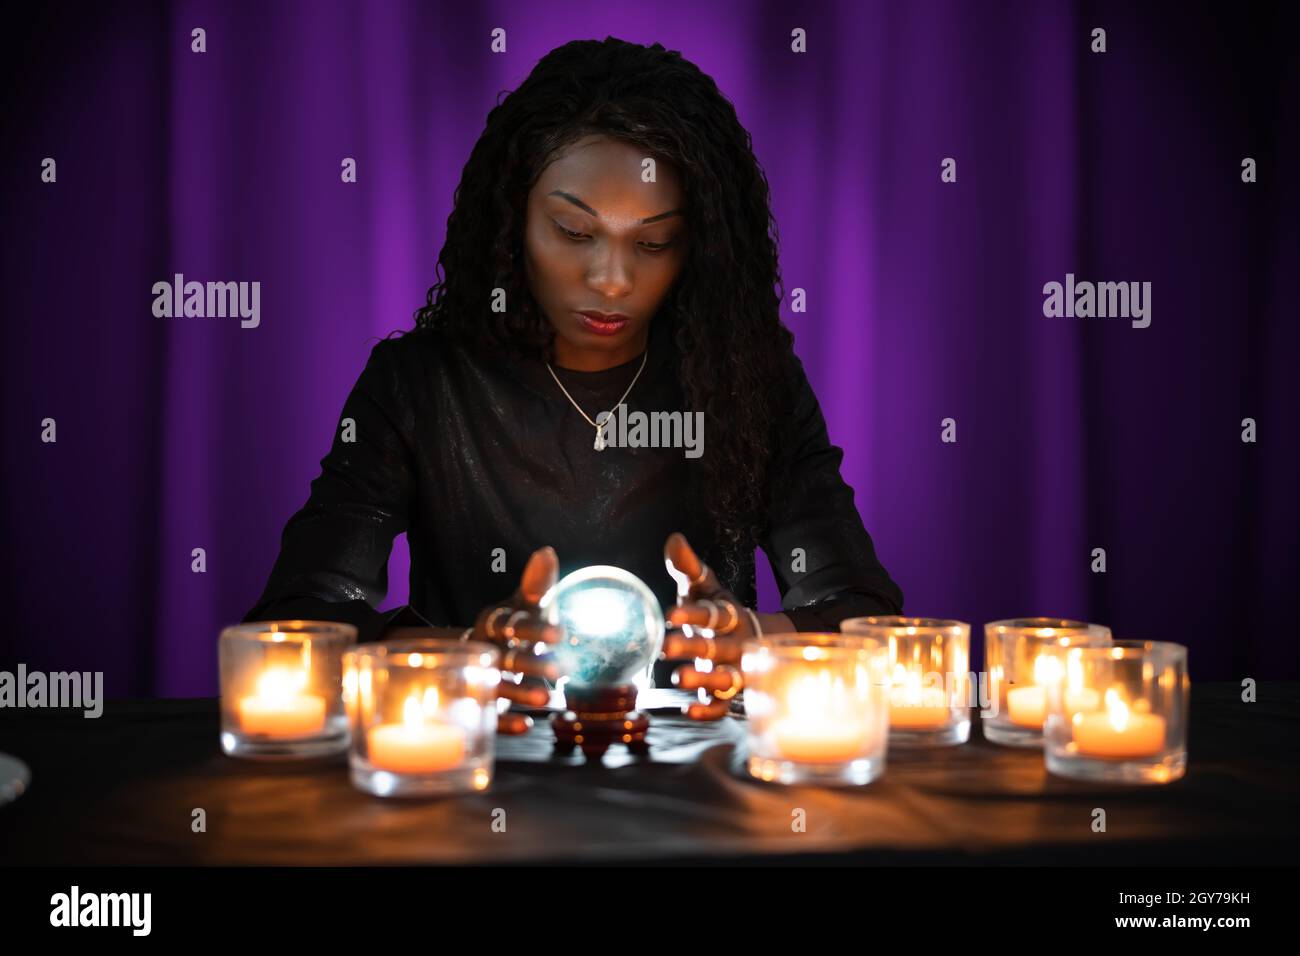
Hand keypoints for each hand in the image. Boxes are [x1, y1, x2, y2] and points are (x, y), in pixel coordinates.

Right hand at [470, 546, 564, 733]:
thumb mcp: (525, 606)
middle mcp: (481, 650)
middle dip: (529, 664)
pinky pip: (489, 717)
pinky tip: (526, 726)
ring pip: (496, 687)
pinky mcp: (482, 705)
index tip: (560, 633)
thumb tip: (547, 552)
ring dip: (519, 694)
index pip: (509, 624)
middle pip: (503, 657)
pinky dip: (505, 724)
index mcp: (491, 623)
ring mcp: (478, 679)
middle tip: (559, 670)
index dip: (533, 628)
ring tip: (547, 698)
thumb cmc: (513, 626)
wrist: (482, 654)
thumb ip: (537, 584)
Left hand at [660, 532, 756, 719]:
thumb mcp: (704, 586)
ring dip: (704, 681)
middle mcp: (737, 645)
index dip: (693, 615)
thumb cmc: (716, 609)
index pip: (714, 615)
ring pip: (726, 680)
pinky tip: (687, 711)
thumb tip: (673, 539)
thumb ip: (688, 566)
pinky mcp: (728, 694)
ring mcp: (736, 671)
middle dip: (694, 648)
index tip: (669, 614)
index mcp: (730, 615)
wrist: (749, 636)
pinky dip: (709, 712)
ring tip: (678, 680)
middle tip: (667, 647)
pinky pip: (724, 707)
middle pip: (718, 648)